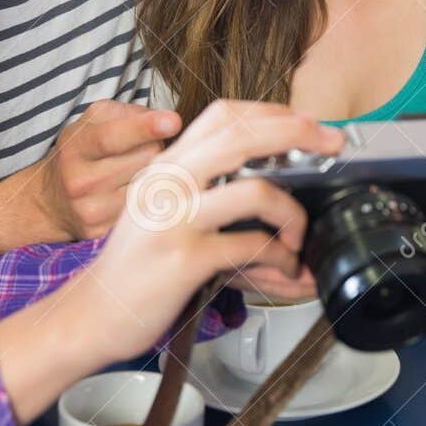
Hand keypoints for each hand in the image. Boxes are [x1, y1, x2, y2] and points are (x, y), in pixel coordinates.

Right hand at [0, 101, 179, 248]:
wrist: (50, 202)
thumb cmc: (82, 152)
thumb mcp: (92, 122)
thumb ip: (127, 113)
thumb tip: (165, 120)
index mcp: (76, 147)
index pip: (112, 137)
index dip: (144, 128)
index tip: (173, 121)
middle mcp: (80, 181)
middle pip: (145, 159)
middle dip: (156, 147)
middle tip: (144, 149)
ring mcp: (91, 211)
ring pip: (150, 185)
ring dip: (156, 174)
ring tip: (138, 171)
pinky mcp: (102, 233)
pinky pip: (145, 210)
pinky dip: (150, 199)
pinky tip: (138, 195)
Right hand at [53, 100, 346, 365]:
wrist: (93, 313)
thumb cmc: (135, 265)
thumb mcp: (159, 208)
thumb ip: (199, 184)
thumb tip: (264, 177)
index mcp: (165, 165)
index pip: (222, 115)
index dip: (271, 112)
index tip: (305, 124)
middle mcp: (167, 182)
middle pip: (242, 136)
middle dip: (298, 133)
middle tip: (333, 144)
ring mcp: (174, 220)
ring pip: (255, 191)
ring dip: (292, 213)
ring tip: (297, 235)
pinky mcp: (183, 260)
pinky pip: (251, 247)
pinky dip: (280, 258)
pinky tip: (284, 267)